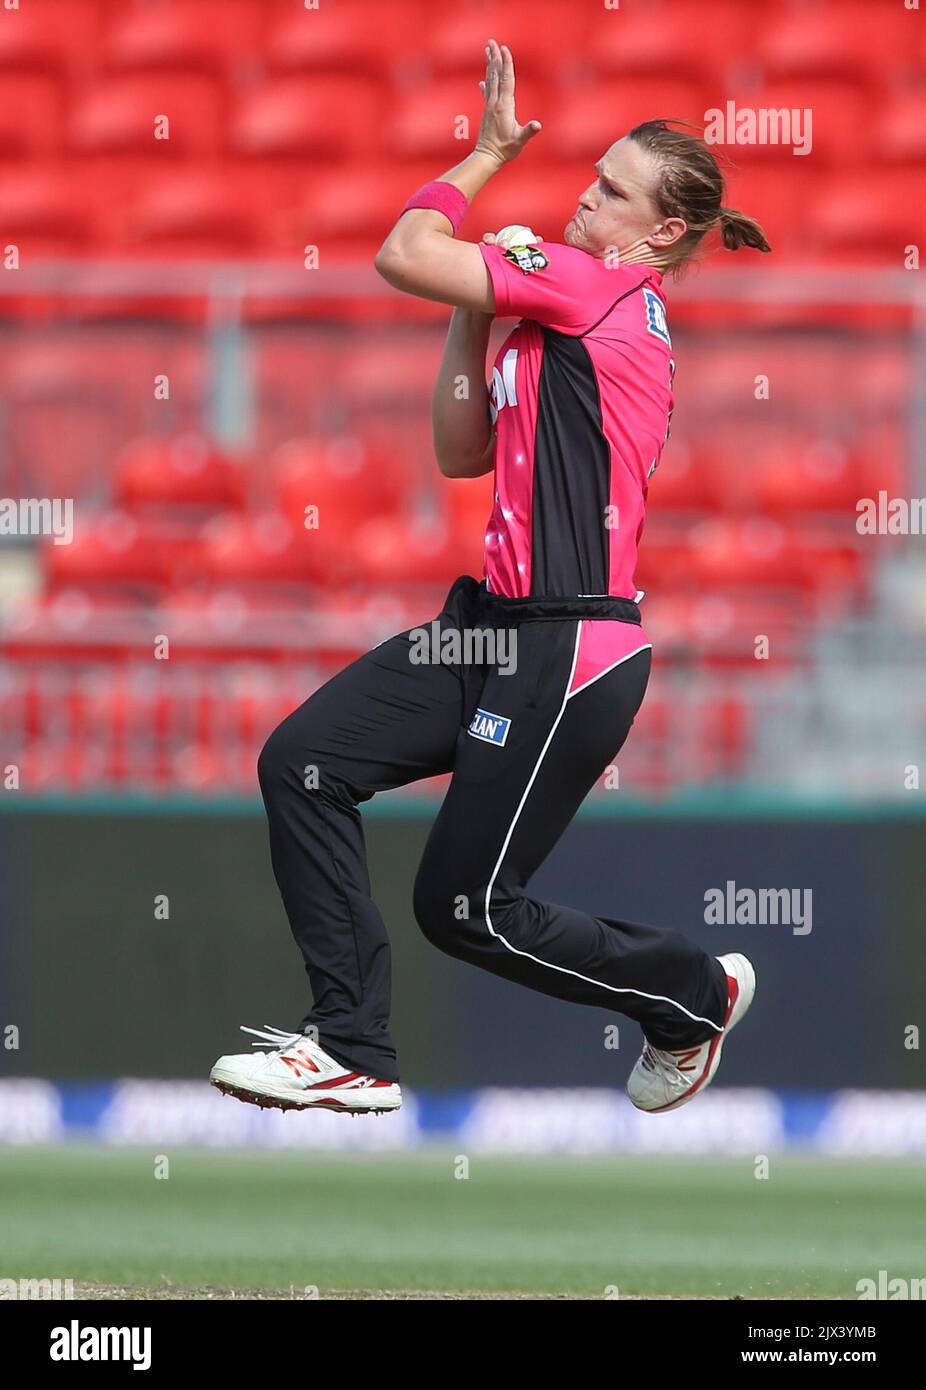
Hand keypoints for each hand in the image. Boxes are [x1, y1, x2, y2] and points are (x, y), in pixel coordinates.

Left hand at [474, 39, 541, 165]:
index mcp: (504, 106)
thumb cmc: (505, 150)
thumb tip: (537, 125)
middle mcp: (495, 103)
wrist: (487, 157)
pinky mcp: (487, 112)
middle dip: (494, 57)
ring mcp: (490, 106)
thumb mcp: (519, 141)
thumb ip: (528, 132)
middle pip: (495, 75)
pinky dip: (486, 84)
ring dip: (489, 64)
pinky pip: (487, 93)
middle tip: (492, 42)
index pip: (506, 80)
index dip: (506, 64)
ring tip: (487, 50)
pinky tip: (482, 80)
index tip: (504, 49)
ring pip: (490, 80)